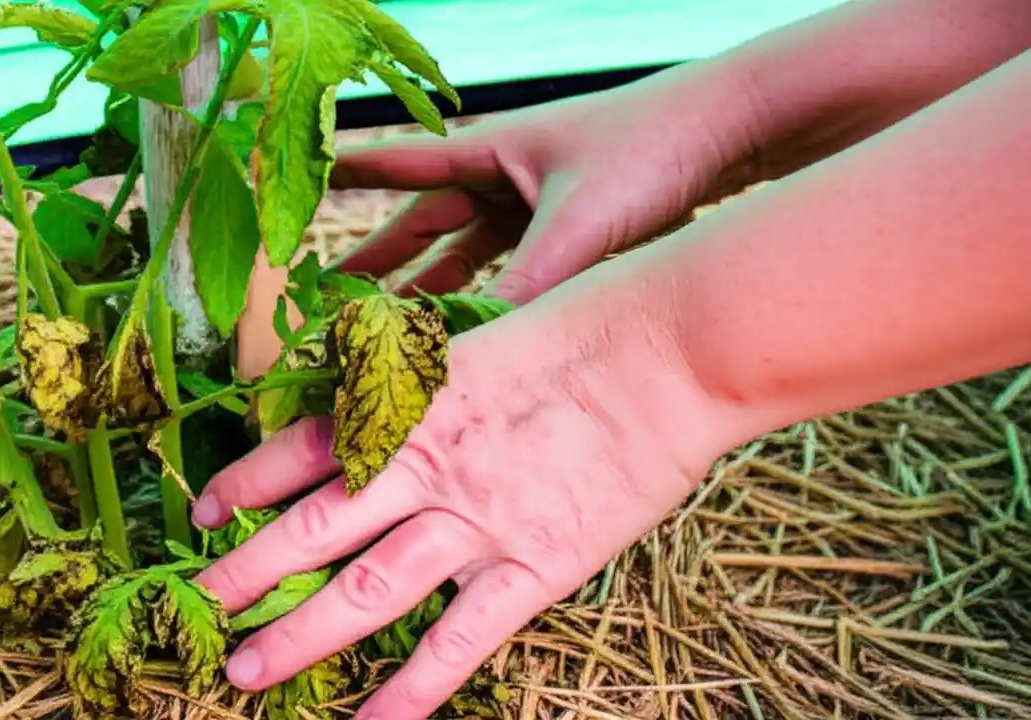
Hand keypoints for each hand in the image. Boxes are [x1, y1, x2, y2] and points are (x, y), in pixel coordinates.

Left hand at [191, 275, 729, 717]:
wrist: (669, 348)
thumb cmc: (587, 324)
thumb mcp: (485, 340)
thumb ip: (434, 387)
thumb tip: (397, 411)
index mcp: (408, 402)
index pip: (303, 448)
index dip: (247, 482)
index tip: (206, 510)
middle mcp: (426, 466)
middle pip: (315, 528)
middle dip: (249, 570)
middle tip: (200, 604)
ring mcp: (477, 520)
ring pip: (369, 589)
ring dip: (302, 634)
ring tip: (245, 671)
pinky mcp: (535, 565)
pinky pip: (461, 641)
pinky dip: (412, 690)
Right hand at [328, 64, 759, 304]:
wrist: (732, 128)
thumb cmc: (648, 149)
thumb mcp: (577, 225)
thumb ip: (524, 288)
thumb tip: (472, 354)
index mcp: (488, 154)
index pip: (398, 167)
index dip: (346, 181)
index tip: (297, 188)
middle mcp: (504, 177)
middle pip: (426, 228)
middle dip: (384, 267)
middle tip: (338, 303)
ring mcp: (537, 203)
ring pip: (469, 256)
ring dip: (435, 293)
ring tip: (396, 334)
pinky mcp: (572, 227)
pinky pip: (514, 270)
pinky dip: (492, 300)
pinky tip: (476, 334)